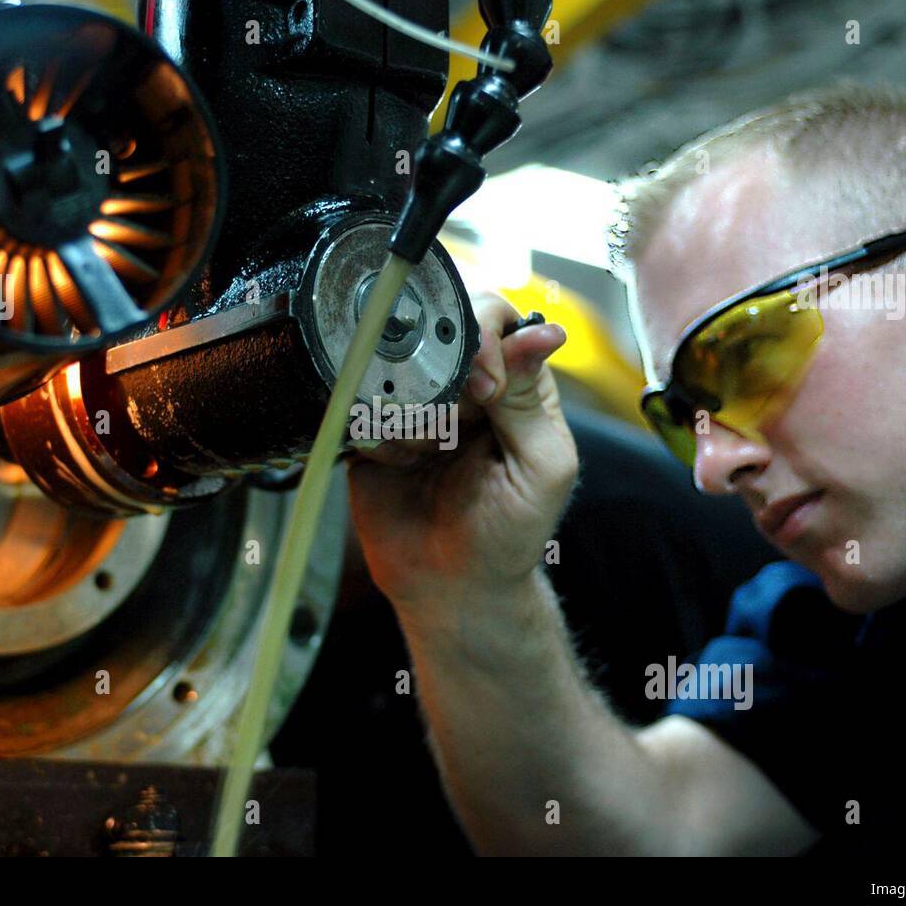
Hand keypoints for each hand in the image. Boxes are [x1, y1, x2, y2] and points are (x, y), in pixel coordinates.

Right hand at [347, 292, 577, 619]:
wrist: (453, 588)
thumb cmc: (511, 531)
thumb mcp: (543, 465)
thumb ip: (532, 399)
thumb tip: (546, 331)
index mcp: (512, 380)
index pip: (495, 317)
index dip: (484, 334)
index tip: (484, 385)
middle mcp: (460, 382)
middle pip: (438, 325)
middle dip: (440, 367)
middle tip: (450, 421)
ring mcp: (412, 403)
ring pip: (394, 362)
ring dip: (411, 408)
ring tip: (428, 455)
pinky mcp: (371, 431)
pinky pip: (360, 405)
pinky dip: (381, 434)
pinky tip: (401, 467)